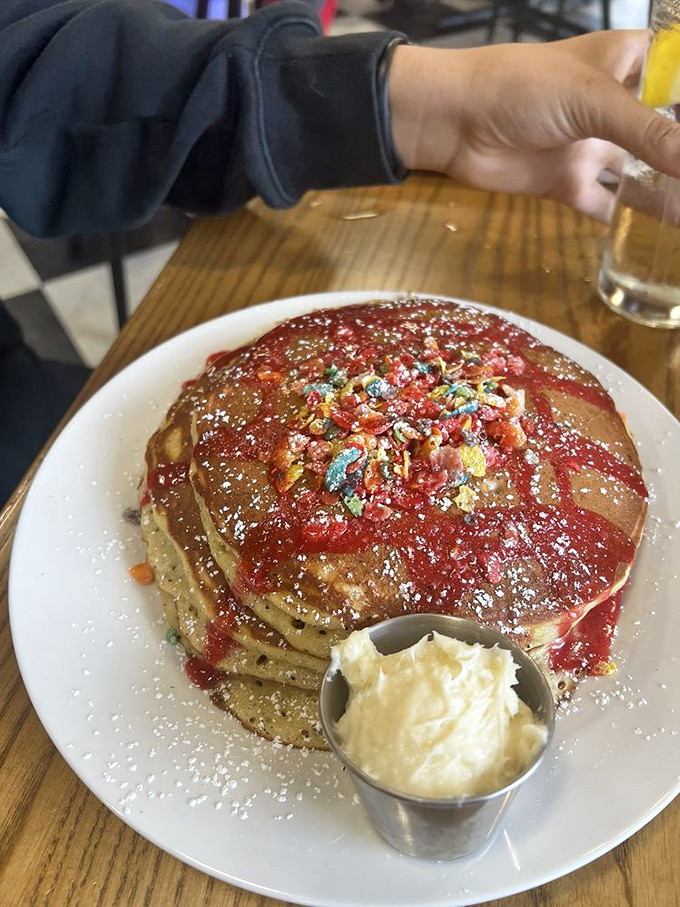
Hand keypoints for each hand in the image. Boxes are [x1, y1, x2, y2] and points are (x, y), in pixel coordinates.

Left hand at [389, 31, 679, 220]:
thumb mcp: (593, 100)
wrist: (456, 123)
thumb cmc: (523, 88)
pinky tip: (665, 233)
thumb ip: (648, 131)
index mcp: (630, 64)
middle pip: (668, 130)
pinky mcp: (570, 183)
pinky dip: (632, 220)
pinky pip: (610, 205)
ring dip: (671, 190)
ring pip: (645, 171)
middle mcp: (618, 106)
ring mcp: (595, 146)